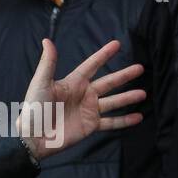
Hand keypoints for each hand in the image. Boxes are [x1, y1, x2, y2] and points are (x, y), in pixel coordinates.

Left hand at [18, 38, 144, 158]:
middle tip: (140, 68)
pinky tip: (138, 117)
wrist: (33, 136)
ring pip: (113, 102)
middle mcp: (83, 95)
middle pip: (108, 82)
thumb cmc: (34, 109)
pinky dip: (125, 121)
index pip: (92, 65)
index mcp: (73, 83)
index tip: (117, 44)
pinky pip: (111, 122)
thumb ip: (48, 63)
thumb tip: (47, 40)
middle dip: (124, 76)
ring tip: (143, 93)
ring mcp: (88, 111)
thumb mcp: (41, 83)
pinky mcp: (90, 126)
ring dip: (128, 97)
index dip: (103, 55)